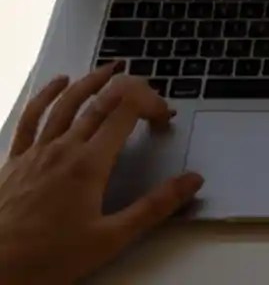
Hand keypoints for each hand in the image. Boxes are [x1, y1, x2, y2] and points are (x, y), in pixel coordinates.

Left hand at [0, 64, 203, 284]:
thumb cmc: (49, 258)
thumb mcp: (112, 238)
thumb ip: (155, 207)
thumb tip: (192, 181)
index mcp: (89, 164)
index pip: (126, 113)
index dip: (150, 103)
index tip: (164, 117)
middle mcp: (63, 149)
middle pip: (100, 103)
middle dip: (129, 91)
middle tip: (150, 91)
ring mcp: (36, 152)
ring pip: (66, 102)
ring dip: (92, 82)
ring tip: (111, 69)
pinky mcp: (15, 161)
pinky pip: (31, 118)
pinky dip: (46, 95)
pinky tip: (57, 83)